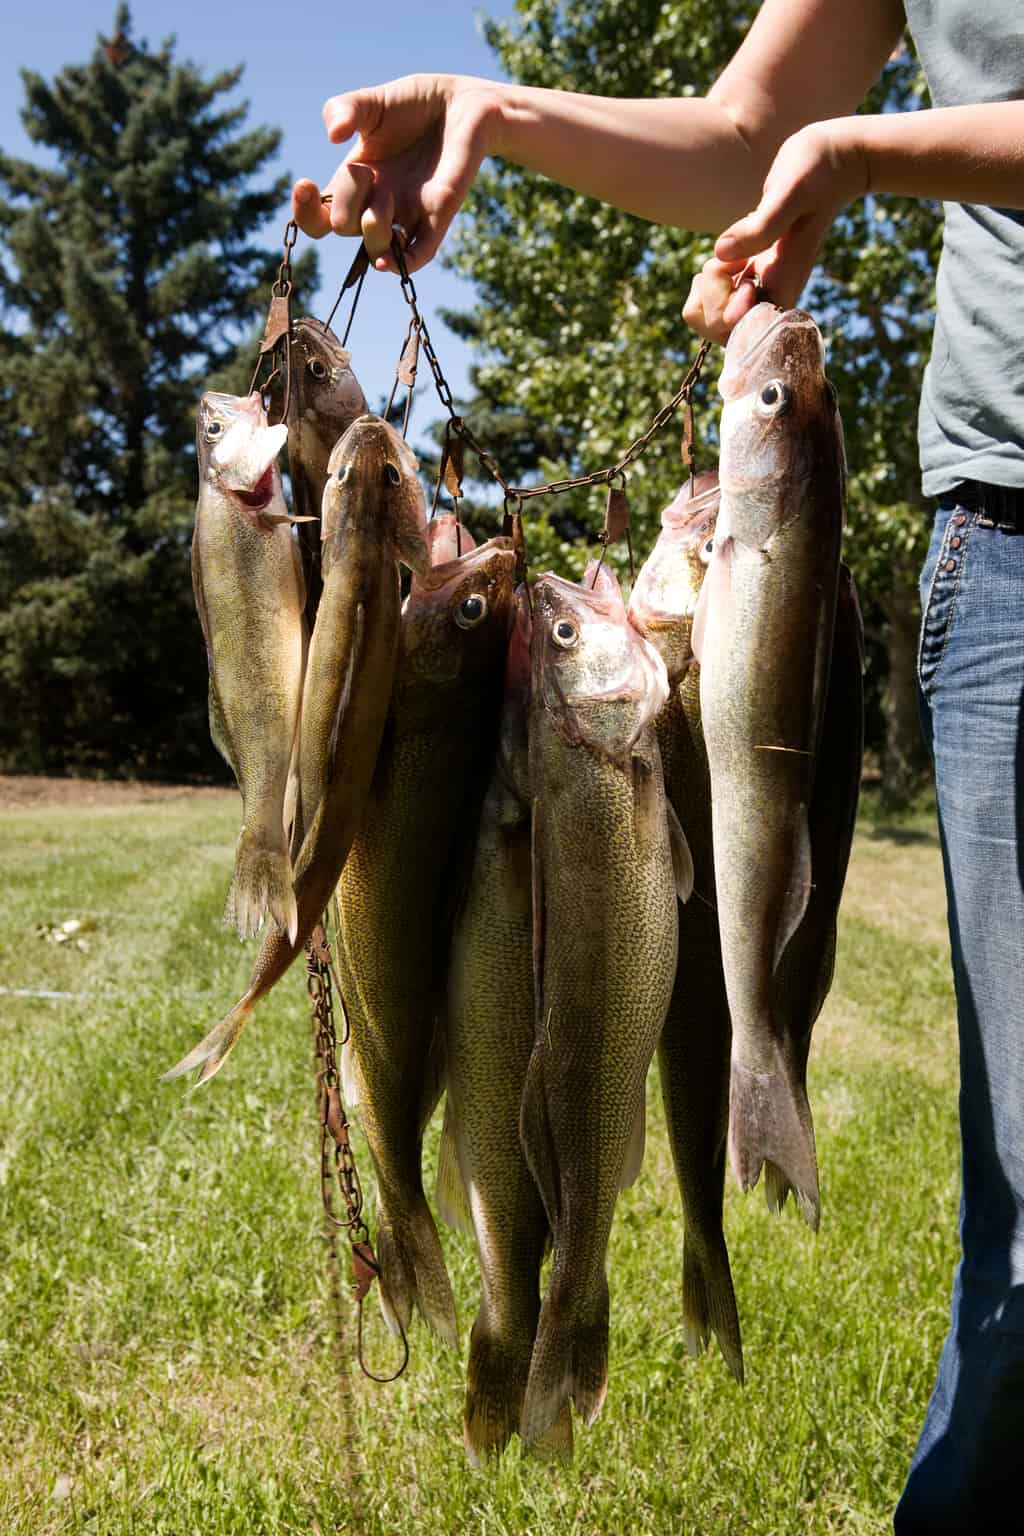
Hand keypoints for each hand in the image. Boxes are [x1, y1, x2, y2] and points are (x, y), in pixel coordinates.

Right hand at [291, 73, 504, 273]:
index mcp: (354, 182)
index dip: (306, 212)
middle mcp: (376, 203)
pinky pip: (418, 254)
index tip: (306, 184)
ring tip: (385, 196)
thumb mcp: (370, 102)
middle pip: (344, 227)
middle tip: (369, 172)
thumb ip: (344, 109)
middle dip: (347, 203)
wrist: (460, 103)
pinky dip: (403, 263)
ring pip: (377, 249)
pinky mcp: (437, 215)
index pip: (320, 217)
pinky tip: (390, 262)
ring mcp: (406, 212)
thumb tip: (334, 135)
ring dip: (372, 228)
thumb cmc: (413, 104)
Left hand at [682, 120, 868, 341]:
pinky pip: (717, 293)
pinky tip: (729, 252)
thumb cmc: (817, 173)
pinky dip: (712, 275)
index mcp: (782, 289)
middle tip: (726, 261)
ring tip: (731, 254)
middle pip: (718, 330)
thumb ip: (761, 226)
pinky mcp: (751, 271)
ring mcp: (759, 285)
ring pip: (713, 314)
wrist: (835, 161)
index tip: (741, 275)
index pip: (739, 333)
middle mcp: (770, 294)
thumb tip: (720, 253)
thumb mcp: (790, 194)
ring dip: (709, 285)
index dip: (724, 312)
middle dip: (710, 297)